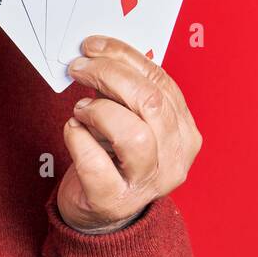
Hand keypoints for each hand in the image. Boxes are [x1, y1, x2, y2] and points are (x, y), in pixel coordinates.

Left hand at [57, 35, 201, 232]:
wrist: (98, 211)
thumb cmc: (113, 159)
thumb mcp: (129, 120)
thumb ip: (125, 91)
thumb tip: (98, 52)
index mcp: (184, 134)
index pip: (161, 83)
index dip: (125, 58)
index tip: (94, 46)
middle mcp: (174, 161)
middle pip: (150, 103)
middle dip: (109, 75)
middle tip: (79, 67)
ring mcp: (147, 185)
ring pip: (133, 135)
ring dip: (99, 111)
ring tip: (81, 109)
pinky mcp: (113, 202)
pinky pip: (96, 165)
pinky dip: (78, 139)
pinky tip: (73, 131)